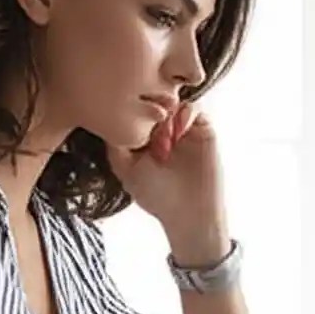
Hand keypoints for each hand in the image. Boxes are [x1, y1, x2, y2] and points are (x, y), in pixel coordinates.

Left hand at [106, 102, 228, 262]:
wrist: (190, 212)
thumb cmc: (156, 195)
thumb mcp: (124, 168)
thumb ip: (115, 142)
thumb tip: (110, 114)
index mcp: (142, 137)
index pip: (134, 110)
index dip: (130, 109)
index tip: (129, 123)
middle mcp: (162, 130)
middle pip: (152, 101)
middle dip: (149, 110)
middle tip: (149, 132)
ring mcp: (183, 128)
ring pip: (172, 101)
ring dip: (167, 114)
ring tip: (165, 138)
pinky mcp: (204, 129)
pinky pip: (194, 108)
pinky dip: (186, 113)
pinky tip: (179, 133)